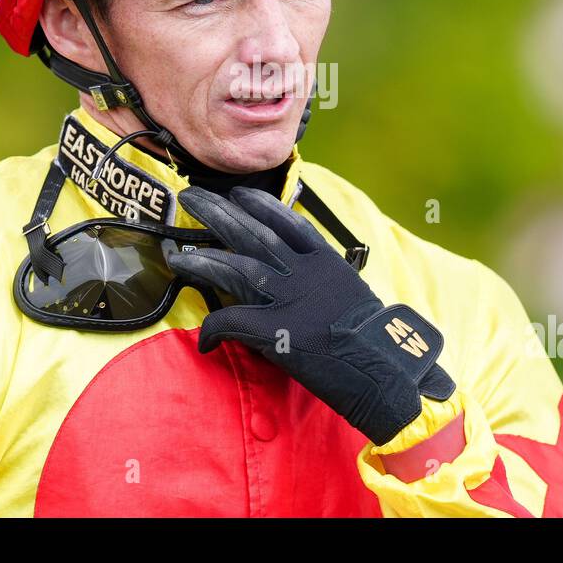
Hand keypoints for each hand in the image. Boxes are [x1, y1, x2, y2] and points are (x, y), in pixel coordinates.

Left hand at [165, 185, 454, 445]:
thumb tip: (310, 283)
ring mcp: (289, 298)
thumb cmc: (378, 339)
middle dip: (218, 213)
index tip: (238, 195)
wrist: (385, 368)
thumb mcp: (354, 297)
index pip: (287, 221)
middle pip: (253, 233)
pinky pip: (233, 322)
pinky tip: (203, 337)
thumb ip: (326, 284)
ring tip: (177, 255)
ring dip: (203, 260)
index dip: (259, 206)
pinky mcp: (276, 330)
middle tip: (191, 198)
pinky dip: (215, 328)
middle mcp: (304, 271)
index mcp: (326, 261)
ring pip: (236, 267)